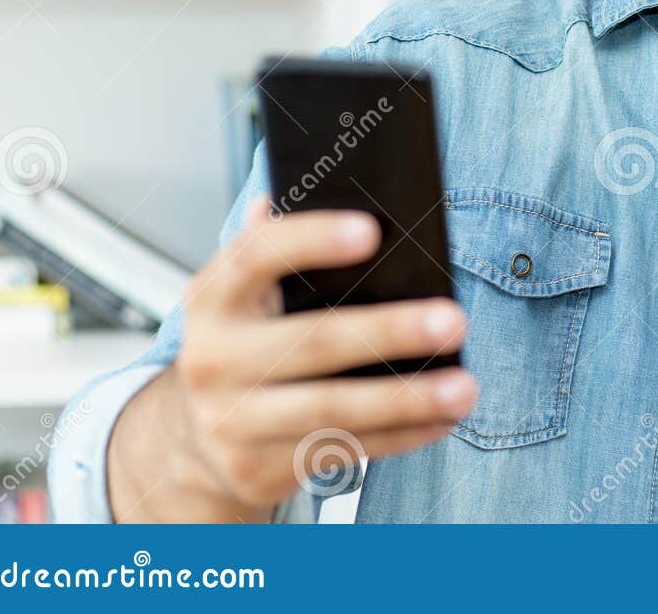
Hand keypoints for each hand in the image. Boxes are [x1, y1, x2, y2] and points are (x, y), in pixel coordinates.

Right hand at [108, 198, 476, 520]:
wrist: (190, 441)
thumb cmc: (244, 342)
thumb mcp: (244, 293)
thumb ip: (274, 246)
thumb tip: (301, 186)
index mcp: (213, 298)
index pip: (256, 256)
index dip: (312, 239)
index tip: (372, 229)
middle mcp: (213, 360)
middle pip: (311, 343)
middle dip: (389, 332)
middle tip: (454, 320)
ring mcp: (232, 421)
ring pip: (332, 410)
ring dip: (409, 399)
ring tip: (466, 387)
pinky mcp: (257, 470)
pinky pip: (344, 451)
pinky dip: (403, 435)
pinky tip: (444, 418)